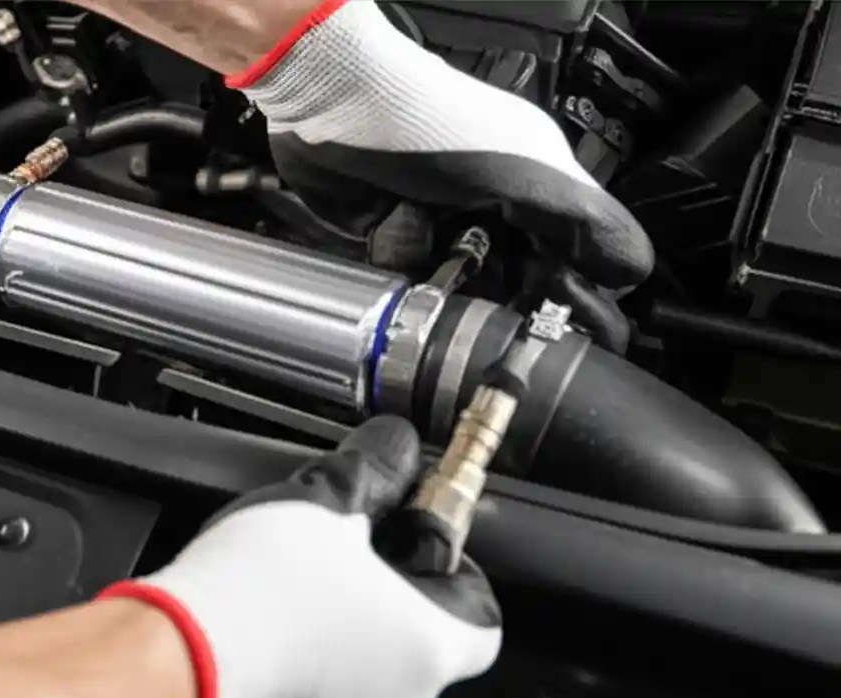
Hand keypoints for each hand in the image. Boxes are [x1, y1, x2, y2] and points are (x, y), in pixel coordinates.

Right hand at [102, 417, 501, 697]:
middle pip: (420, 640)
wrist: (178, 655)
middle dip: (385, 595)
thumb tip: (394, 448)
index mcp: (430, 647)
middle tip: (344, 557)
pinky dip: (312, 666)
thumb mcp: (326, 503)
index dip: (447, 564)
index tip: (412, 538)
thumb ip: (375, 471)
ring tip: (299, 593)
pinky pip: (329, 694)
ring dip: (347, 633)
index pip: (480, 608)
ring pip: (370, 671)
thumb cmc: (254, 596)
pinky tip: (275, 631)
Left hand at [229, 0, 653, 291]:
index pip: (582, 261)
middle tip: (496, 304)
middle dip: (510, 300)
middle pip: (522, 286)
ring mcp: (448, 227)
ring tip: (439, 265)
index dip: (577, 295)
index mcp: (544, 190)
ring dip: (455, 290)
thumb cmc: (430, 122)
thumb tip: (633, 269)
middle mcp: (499, 211)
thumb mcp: (525, 172)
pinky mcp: (399, 240)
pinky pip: (414, 285)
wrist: (337, 108)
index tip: (563, 313)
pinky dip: (406, 278)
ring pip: (468, 292)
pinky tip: (399, 249)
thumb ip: (583, 222)